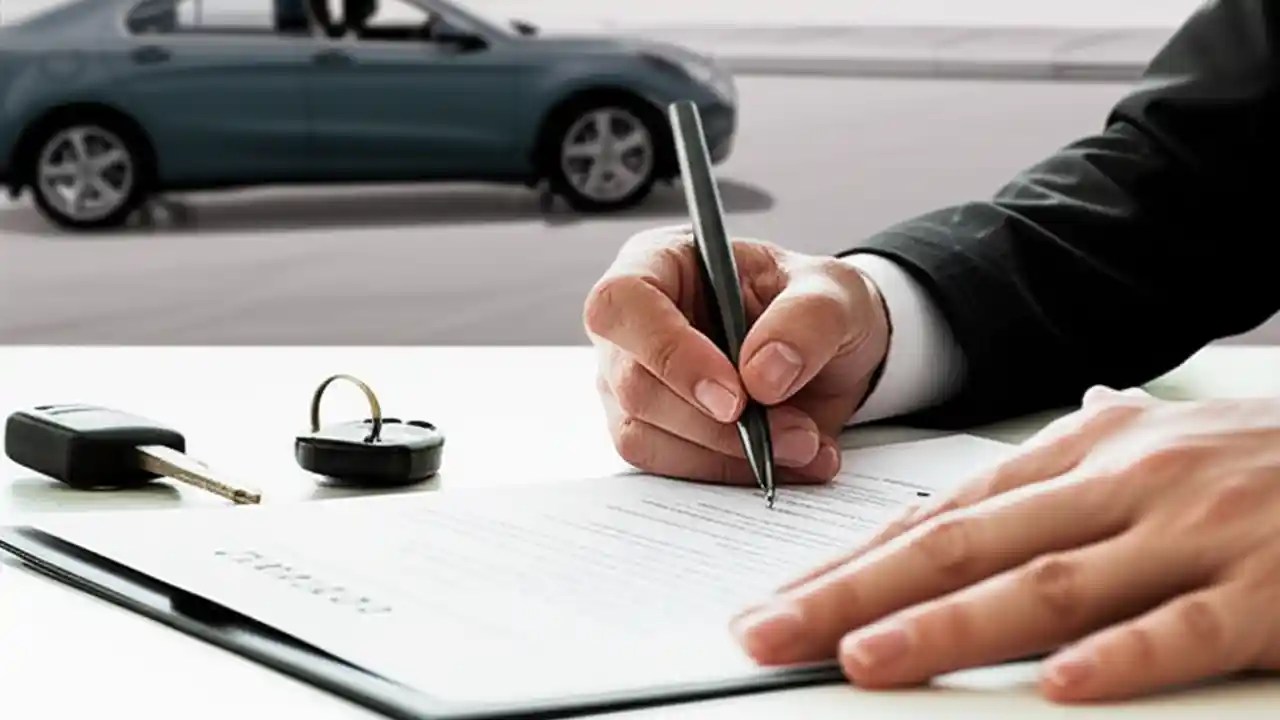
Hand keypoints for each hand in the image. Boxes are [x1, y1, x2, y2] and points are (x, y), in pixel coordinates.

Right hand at [584, 226, 890, 484]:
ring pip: (644, 436)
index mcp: (660, 263)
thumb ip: (807, 321)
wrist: (831, 357)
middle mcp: (632, 325)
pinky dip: (730, 473)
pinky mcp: (651, 431)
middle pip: (633, 382)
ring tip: (803, 444)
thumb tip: (763, 376)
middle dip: (716, 423)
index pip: (623, 302)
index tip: (734, 397)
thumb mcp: (835, 292)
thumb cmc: (816, 305)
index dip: (668, 352)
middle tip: (794, 432)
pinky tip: (786, 460)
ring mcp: (631, 382)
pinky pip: (669, 468)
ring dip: (727, 455)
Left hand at [730, 387, 1279, 701]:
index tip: (780, 596)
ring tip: (863, 657)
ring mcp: (1190, 535)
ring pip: (1048, 583)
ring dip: (949, 625)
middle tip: (770, 632)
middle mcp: (1118, 486)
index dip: (853, 558)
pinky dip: (1120, 658)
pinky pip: (1183, 629)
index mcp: (1081, 455)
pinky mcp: (1268, 591)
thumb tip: (1012, 455)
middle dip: (855, 592)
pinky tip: (1059, 686)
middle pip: (963, 544)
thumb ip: (1080, 452)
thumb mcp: (1158, 437)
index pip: (942, 511)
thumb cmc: (1262, 457)